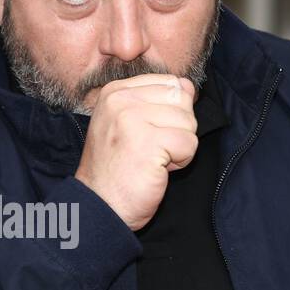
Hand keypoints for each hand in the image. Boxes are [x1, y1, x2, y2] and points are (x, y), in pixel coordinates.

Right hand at [74, 73, 197, 231]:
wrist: (100, 206)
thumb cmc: (117, 170)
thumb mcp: (131, 125)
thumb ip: (158, 101)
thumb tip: (188, 86)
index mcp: (115, 92)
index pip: (170, 83)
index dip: (171, 112)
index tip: (147, 135)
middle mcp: (120, 100)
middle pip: (182, 100)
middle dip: (178, 129)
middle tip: (151, 150)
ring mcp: (132, 119)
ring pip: (189, 122)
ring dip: (179, 147)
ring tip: (152, 160)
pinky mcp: (147, 141)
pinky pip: (189, 143)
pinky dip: (181, 162)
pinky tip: (157, 169)